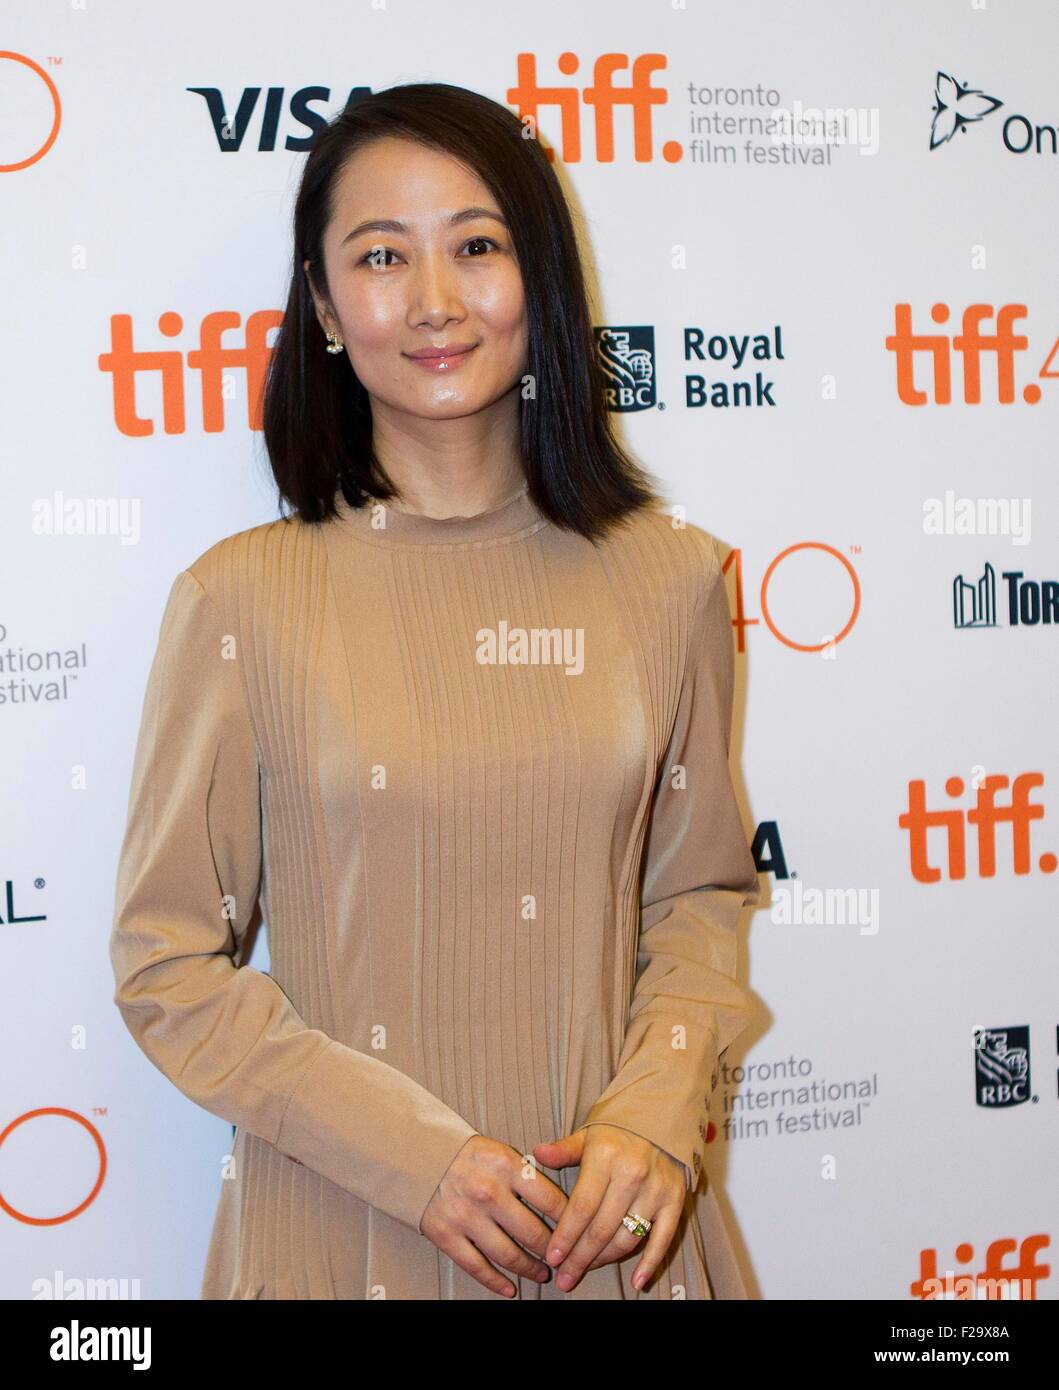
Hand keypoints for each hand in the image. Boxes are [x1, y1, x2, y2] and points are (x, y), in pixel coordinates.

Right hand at [419, 1135, 568, 1297]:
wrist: (419, 1155)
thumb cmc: (467, 1155)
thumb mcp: (500, 1151)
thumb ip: (528, 1174)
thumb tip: (561, 1202)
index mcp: (505, 1166)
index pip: (550, 1200)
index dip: (569, 1221)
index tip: (578, 1232)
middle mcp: (487, 1192)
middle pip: (533, 1233)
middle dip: (553, 1250)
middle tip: (563, 1258)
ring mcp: (466, 1216)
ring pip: (509, 1255)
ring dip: (530, 1269)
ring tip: (542, 1273)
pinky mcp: (446, 1235)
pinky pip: (477, 1267)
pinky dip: (496, 1282)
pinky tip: (510, 1288)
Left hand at [532, 1125, 685, 1291]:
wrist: (661, 1116)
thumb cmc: (618, 1129)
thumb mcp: (588, 1134)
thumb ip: (563, 1150)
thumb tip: (537, 1154)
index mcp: (605, 1157)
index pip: (581, 1207)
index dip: (565, 1236)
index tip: (552, 1258)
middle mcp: (632, 1174)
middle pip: (601, 1229)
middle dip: (579, 1258)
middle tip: (564, 1278)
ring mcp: (655, 1189)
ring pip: (627, 1237)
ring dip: (605, 1261)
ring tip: (586, 1271)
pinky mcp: (675, 1199)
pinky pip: (663, 1238)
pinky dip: (650, 1263)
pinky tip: (637, 1283)